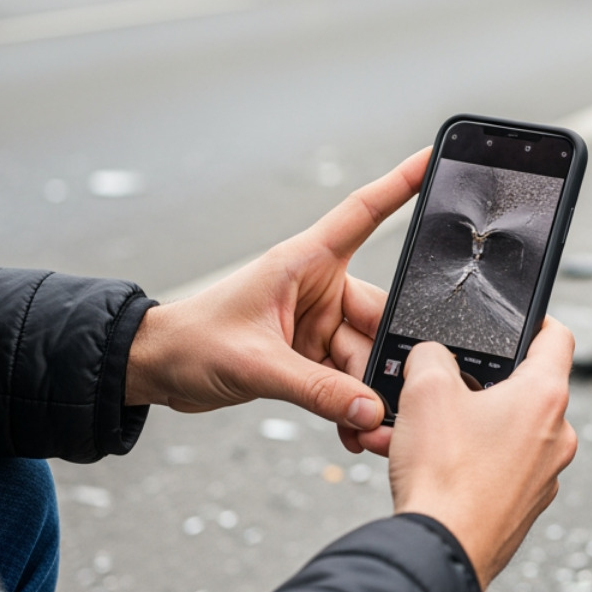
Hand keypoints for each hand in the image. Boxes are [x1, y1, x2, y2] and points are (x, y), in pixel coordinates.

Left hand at [124, 150, 429, 430]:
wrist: (157, 369)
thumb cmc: (192, 342)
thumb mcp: (255, 364)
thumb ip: (316, 389)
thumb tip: (371, 411)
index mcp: (304, 262)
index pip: (363, 213)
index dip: (401, 183)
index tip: (434, 158)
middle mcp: (318, 288)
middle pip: (378, 314)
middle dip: (388, 360)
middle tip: (395, 401)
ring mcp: (318, 323)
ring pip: (366, 355)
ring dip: (368, 395)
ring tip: (370, 432)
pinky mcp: (311, 356)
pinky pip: (347, 382)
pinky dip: (351, 407)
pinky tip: (353, 433)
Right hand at [387, 320, 578, 589]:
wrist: (440, 551)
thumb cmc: (445, 478)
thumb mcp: (424, 390)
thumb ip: (431, 356)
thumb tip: (432, 358)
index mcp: (545, 397)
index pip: (558, 337)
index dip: (536, 321)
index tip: (518, 322)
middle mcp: (557, 436)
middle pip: (525, 389)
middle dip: (483, 384)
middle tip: (446, 387)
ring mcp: (544, 475)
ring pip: (508, 432)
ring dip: (470, 425)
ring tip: (426, 433)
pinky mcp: (524, 507)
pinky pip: (500, 469)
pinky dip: (471, 461)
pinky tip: (433, 467)